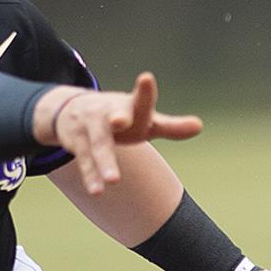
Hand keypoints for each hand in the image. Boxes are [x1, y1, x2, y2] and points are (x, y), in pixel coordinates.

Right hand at [34, 73, 202, 194]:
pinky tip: (97, 191)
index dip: (144, 91)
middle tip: (120, 120)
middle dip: (118, 117)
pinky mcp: (76, 140)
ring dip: (104, 161)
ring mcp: (91, 125)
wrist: (71, 110)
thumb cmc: (120, 117)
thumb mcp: (145, 121)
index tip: (146, 78)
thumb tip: (199, 126)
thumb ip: (171, 126)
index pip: (140, 99)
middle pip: (115, 116)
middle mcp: (109, 111)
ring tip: (114, 180)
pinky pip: (85, 159)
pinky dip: (91, 176)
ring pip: (99, 143)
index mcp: (131, 106)